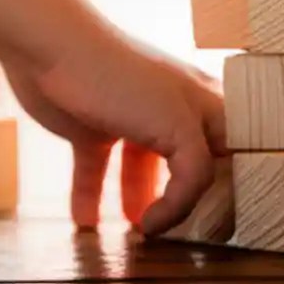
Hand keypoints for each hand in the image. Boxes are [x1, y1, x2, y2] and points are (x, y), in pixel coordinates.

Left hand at [2, 31, 225, 235]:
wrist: (52, 49)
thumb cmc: (121, 76)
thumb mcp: (178, 126)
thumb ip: (196, 171)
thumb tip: (177, 213)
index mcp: (201, 103)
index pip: (230, 150)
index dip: (231, 183)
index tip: (219, 220)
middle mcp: (170, 112)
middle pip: (187, 164)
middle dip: (183, 199)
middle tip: (177, 232)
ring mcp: (130, 121)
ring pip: (141, 173)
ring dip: (138, 203)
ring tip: (135, 234)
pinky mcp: (91, 129)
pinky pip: (96, 171)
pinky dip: (91, 197)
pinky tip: (85, 222)